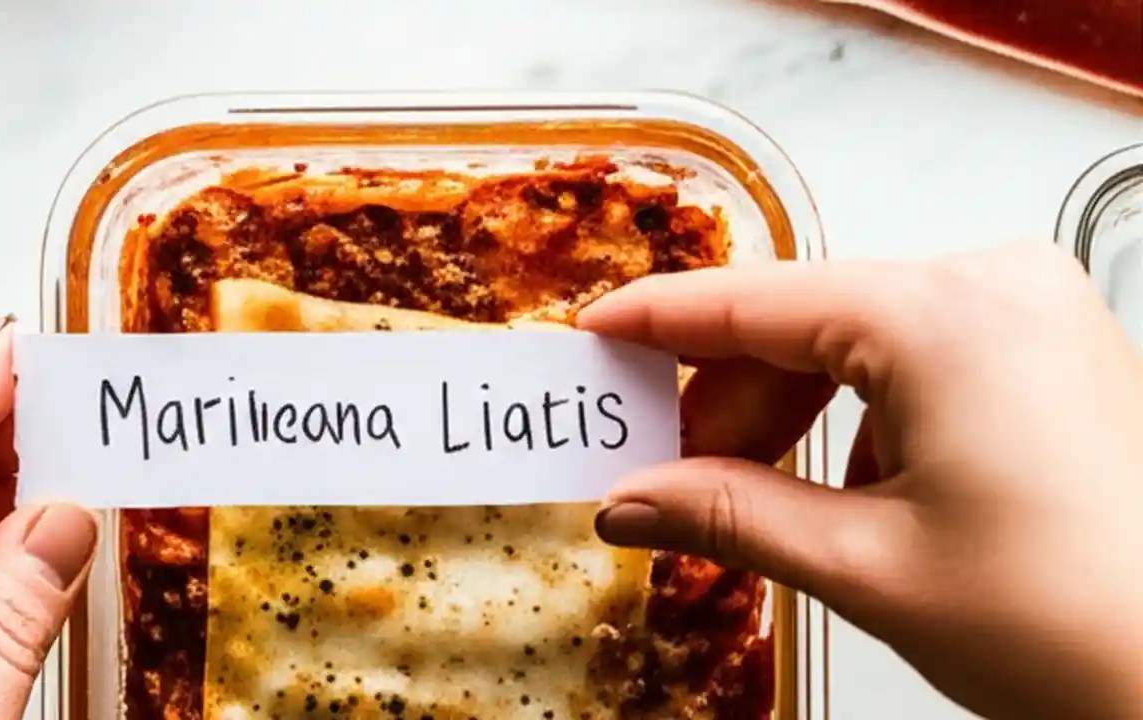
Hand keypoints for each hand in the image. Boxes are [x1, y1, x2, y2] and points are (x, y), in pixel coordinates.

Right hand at [581, 242, 1142, 719]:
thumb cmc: (1065, 622)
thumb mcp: (866, 565)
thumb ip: (728, 514)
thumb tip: (627, 499)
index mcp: (944, 318)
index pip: (759, 301)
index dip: (662, 320)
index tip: (595, 330)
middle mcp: (993, 285)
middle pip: (807, 323)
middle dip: (728, 400)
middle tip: (667, 470)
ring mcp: (1030, 310)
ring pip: (858, 341)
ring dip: (791, 412)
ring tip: (752, 493)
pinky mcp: (1046, 346)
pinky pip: (914, 357)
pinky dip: (858, 414)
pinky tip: (845, 488)